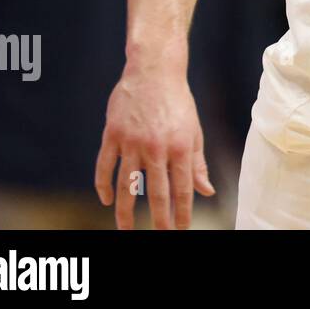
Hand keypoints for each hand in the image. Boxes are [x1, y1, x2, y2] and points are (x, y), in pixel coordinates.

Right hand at [95, 66, 213, 228]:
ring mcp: (132, 142)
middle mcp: (156, 147)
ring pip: (126, 185)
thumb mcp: (193, 131)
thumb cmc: (178, 103)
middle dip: (159, 219)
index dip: (181, 213)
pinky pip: (104, 166)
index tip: (181, 230)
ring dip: (126, 211)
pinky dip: (103, 186)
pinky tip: (107, 201)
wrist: (154, 71)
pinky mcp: (112, 135)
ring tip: (126, 230)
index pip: (182, 189)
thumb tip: (206, 192)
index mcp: (180, 146)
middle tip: (159, 237)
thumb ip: (197, 164)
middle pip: (156, 192)